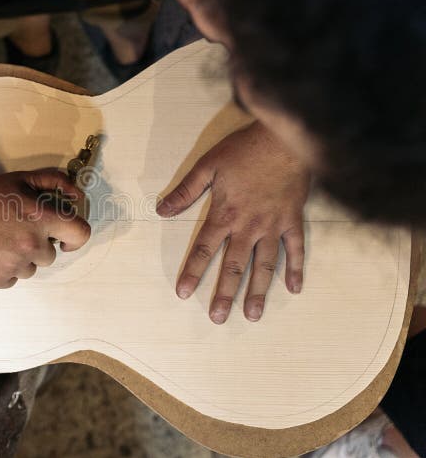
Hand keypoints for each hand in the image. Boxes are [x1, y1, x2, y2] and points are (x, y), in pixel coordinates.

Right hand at [0, 169, 91, 287]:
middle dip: (39, 244)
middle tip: (17, 230)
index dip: (76, 236)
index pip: (80, 234)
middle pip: (51, 255)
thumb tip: (78, 197)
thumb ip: (55, 182)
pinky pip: (12, 279)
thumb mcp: (22, 179)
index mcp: (41, 219)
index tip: (66, 238)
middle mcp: (31, 245)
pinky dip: (5, 269)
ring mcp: (13, 265)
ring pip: (31, 269)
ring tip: (2, 240)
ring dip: (22, 258)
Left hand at [157, 122, 309, 322]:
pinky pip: (295, 250)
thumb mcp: (208, 165)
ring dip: (258, 292)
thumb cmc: (245, 150)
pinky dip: (296, 269)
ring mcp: (273, 226)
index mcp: (225, 215)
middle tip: (217, 318)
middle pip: (234, 267)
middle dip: (224, 294)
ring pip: (264, 266)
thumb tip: (162, 210)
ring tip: (252, 315)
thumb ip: (186, 191)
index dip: (192, 272)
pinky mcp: (293, 220)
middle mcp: (248, 227)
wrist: (284, 138)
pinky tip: (293, 289)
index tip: (183, 293)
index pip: (204, 250)